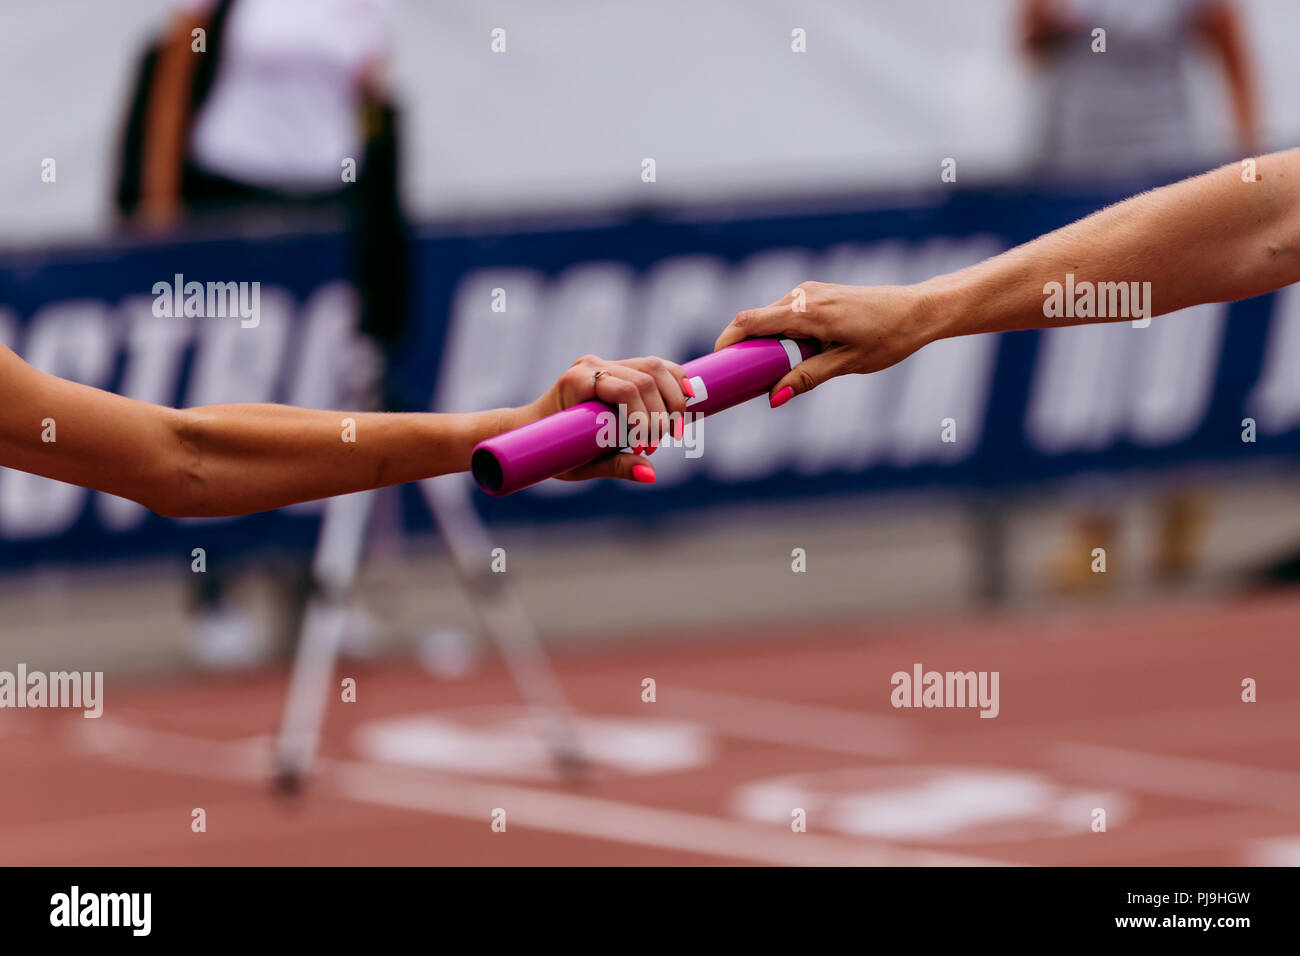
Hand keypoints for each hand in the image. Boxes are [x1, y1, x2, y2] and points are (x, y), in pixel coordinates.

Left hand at [519, 353, 691, 482]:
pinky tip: (685, 403)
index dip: (645, 417)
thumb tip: (651, 474)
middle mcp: (592, 365)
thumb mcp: (581, 465)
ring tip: (673, 432)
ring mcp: (606, 363)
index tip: (646, 448)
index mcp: (578, 381)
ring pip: (656, 367)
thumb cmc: (551, 452)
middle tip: (657, 445)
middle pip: (647, 376)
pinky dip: (675, 383)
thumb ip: (616, 466)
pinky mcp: (619, 368)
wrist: (531, 432)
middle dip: (661, 413)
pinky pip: (655, 368)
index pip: (627, 388)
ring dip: (674, 399)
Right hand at [714, 282, 934, 404]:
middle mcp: (804, 295)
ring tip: (766, 374)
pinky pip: (786, 314)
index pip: (750, 321)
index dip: (726, 342)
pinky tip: (789, 357)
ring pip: (771, 318)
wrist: (919, 310)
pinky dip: (779, 335)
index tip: (715, 365)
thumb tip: (774, 397)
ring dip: (764, 344)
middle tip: (738, 381)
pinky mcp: (818, 293)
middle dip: (743, 349)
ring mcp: (810, 291)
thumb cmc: (889, 337)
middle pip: (756, 321)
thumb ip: (807, 378)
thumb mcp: (847, 364)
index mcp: (809, 311)